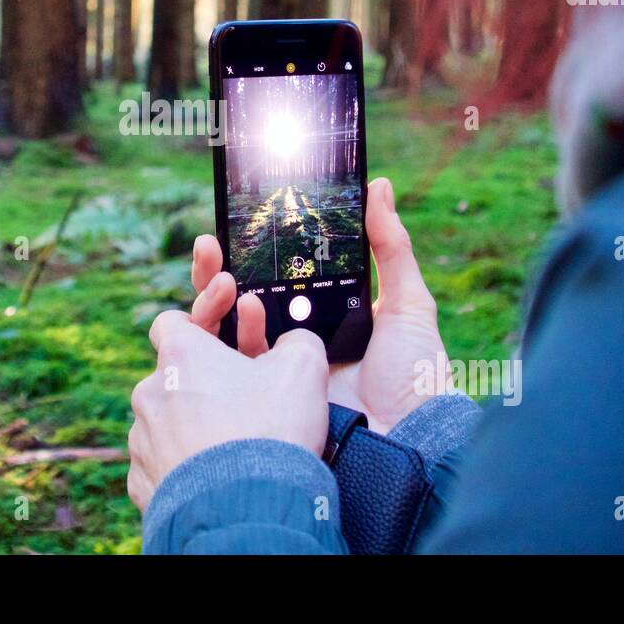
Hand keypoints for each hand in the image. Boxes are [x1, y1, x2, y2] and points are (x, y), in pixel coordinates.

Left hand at [126, 310, 328, 510]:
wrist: (246, 511)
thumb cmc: (270, 433)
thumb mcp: (303, 368)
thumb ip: (297, 342)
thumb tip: (294, 343)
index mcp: (181, 355)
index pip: (172, 321)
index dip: (201, 322)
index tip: (222, 330)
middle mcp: (151, 392)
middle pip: (177, 375)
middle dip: (208, 380)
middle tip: (246, 392)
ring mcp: (144, 439)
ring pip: (170, 420)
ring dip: (197, 422)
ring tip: (236, 439)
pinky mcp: (145, 480)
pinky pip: (166, 462)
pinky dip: (188, 463)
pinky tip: (218, 471)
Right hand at [187, 177, 449, 434]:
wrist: (409, 438)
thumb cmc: (414, 373)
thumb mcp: (407, 302)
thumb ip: (392, 245)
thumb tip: (380, 185)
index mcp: (322, 315)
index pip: (278, 276)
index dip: (253, 252)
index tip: (235, 224)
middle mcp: (293, 341)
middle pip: (243, 298)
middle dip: (218, 269)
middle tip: (209, 243)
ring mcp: (274, 370)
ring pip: (229, 327)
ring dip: (218, 296)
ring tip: (224, 276)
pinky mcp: (263, 396)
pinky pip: (232, 363)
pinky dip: (228, 334)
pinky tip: (235, 307)